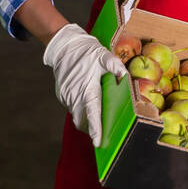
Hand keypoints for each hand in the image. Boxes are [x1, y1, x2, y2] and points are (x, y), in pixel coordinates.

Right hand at [43, 24, 127, 147]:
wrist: (64, 46)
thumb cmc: (86, 52)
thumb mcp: (104, 55)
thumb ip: (115, 66)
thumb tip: (125, 77)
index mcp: (86, 88)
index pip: (92, 113)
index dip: (96, 129)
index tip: (98, 142)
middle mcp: (74, 95)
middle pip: (83, 121)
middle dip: (92, 130)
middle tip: (104, 134)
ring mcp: (66, 96)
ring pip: (76, 116)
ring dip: (87, 121)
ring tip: (99, 122)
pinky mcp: (62, 95)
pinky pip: (72, 108)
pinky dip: (81, 111)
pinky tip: (89, 106)